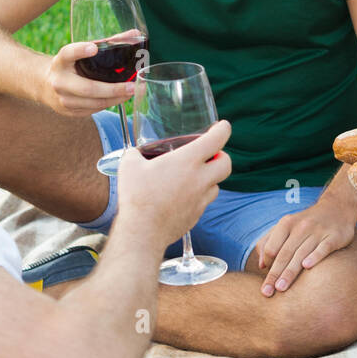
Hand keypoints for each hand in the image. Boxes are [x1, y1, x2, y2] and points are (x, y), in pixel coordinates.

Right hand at [42, 40, 134, 115]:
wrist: (44, 86)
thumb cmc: (70, 66)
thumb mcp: (80, 53)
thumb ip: (106, 44)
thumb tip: (135, 34)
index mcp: (60, 62)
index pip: (68, 54)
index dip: (80, 51)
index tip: (93, 48)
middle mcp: (60, 82)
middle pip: (88, 88)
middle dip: (113, 89)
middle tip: (132, 86)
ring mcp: (64, 100)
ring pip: (95, 103)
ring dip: (117, 98)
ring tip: (133, 92)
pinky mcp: (70, 112)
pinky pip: (94, 109)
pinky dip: (111, 103)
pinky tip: (122, 97)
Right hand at [114, 120, 231, 246]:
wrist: (143, 231)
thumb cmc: (137, 196)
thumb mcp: (130, 165)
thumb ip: (135, 154)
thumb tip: (135, 153)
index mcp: (188, 161)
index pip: (217, 139)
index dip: (223, 129)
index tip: (222, 126)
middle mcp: (200, 179)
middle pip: (226, 163)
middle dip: (221, 156)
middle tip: (210, 155)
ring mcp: (201, 199)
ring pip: (217, 185)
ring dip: (210, 178)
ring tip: (194, 177)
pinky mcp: (197, 215)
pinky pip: (204, 202)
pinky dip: (199, 196)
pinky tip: (183, 196)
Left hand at [256, 197, 356, 296]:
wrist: (337, 208)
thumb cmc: (307, 223)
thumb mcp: (286, 226)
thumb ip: (270, 242)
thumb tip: (261, 265)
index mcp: (286, 224)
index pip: (272, 247)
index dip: (268, 265)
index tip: (266, 282)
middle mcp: (301, 227)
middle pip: (285, 253)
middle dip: (275, 274)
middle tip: (267, 292)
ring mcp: (318, 231)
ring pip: (301, 253)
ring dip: (290, 271)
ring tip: (281, 288)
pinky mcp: (334, 236)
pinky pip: (323, 248)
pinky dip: (315, 256)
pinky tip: (307, 266)